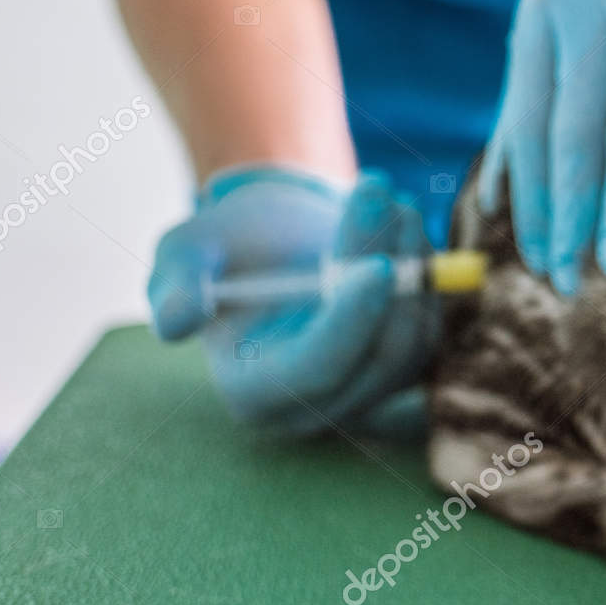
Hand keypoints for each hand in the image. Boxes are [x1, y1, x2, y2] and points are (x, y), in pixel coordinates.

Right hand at [148, 166, 435, 435]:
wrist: (280, 236)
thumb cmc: (227, 246)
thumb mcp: (186, 253)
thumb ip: (173, 285)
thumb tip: (176, 323)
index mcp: (255, 391)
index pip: (317, 370)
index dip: (351, 322)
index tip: (379, 266)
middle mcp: (317, 408)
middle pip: (377, 358)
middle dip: (391, 274)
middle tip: (384, 196)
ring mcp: (368, 391)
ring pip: (414, 340)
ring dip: (416, 265)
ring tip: (395, 201)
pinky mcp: (405, 365)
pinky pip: (432, 328)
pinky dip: (429, 275)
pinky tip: (407, 227)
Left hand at [482, 0, 605, 293]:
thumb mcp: (563, 22)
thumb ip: (532, 101)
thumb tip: (490, 203)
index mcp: (544, 10)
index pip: (530, 125)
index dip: (531, 201)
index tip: (536, 263)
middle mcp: (595, 0)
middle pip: (576, 130)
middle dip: (571, 214)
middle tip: (569, 282)